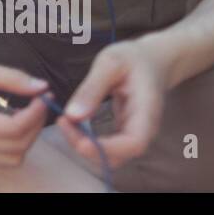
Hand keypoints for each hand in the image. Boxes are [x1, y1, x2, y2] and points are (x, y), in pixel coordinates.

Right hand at [0, 48, 50, 165]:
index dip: (35, 113)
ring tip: (30, 109)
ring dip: (28, 136)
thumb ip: (12, 78)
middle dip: (36, 124)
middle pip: (17, 147)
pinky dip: (17, 140)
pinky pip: (3, 154)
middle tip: (41, 99)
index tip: (44, 94)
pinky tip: (17, 116)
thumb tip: (43, 87)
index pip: (13, 129)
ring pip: (13, 157)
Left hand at [56, 38, 170, 168]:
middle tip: (63, 123)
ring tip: (64, 122)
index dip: (108, 149)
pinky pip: (106, 147)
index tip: (81, 141)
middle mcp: (144, 129)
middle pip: (120, 156)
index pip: (134, 143)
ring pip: (111, 156)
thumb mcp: (110, 63)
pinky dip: (87, 141)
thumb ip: (92, 88)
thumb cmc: (133, 58)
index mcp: (147, 111)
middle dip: (89, 148)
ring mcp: (134, 134)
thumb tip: (72, 115)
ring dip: (85, 146)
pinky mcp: (123, 133)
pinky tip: (71, 123)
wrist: (150, 60)